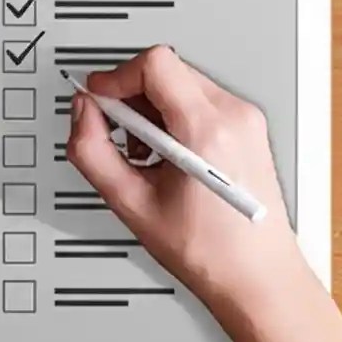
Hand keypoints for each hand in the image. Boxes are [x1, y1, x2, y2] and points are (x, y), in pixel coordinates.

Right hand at [67, 46, 310, 307]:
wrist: (258, 277)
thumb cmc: (211, 253)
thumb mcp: (133, 204)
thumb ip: (94, 152)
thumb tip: (83, 114)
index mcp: (209, 130)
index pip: (155, 64)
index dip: (116, 78)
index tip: (97, 99)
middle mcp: (235, 115)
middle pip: (168, 70)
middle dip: (132, 97)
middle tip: (117, 135)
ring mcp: (246, 120)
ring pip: (182, 83)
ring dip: (151, 110)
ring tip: (145, 155)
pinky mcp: (248, 129)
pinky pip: (200, 102)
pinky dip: (174, 119)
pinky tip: (168, 158)